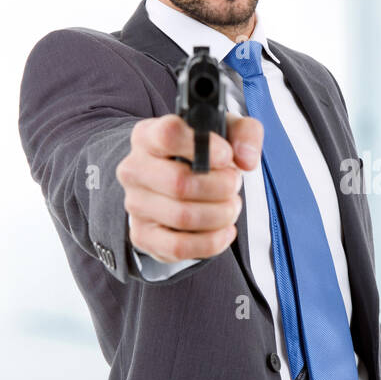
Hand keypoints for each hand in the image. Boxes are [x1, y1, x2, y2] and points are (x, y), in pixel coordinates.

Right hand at [117, 112, 262, 261]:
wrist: (180, 183)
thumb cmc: (203, 155)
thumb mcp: (227, 133)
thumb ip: (245, 133)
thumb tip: (246, 159)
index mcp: (148, 136)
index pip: (168, 134)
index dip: (205, 146)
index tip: (227, 156)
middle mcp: (134, 169)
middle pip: (180, 183)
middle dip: (221, 187)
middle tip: (234, 185)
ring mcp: (135, 205)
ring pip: (184, 217)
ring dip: (221, 214)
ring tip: (230, 206)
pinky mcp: (142, 236)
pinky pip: (179, 247)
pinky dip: (211, 242)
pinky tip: (225, 230)